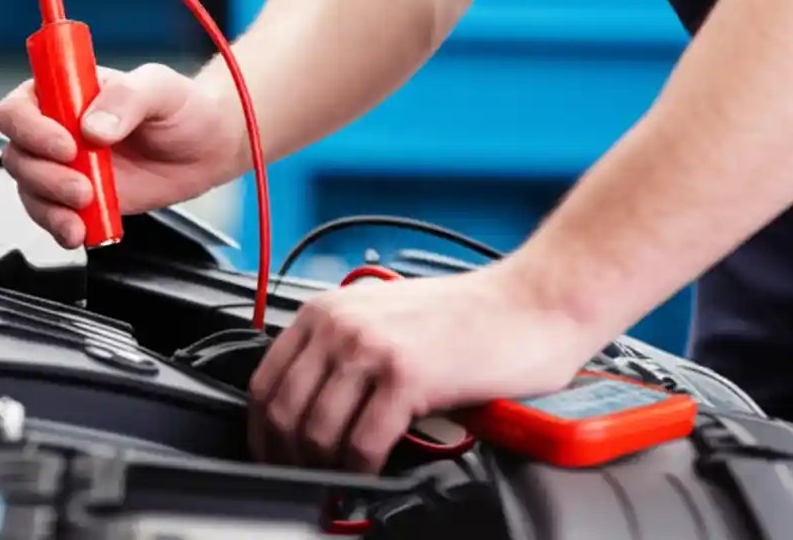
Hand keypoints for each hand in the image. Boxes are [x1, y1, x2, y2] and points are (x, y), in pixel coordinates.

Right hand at [0, 63, 242, 247]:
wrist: (207, 147)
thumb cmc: (183, 107)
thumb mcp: (160, 89)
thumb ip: (126, 99)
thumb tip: (93, 127)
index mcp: (66, 92)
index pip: (19, 108)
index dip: (31, 129)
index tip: (67, 145)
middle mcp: (58, 129)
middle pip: (18, 154)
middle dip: (44, 176)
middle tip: (82, 186)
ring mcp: (66, 167)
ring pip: (30, 190)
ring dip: (50, 206)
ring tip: (85, 208)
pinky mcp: (80, 200)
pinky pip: (53, 217)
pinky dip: (60, 228)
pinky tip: (80, 231)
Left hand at [247, 261, 597, 472]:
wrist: (530, 305)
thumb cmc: (467, 317)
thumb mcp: (383, 319)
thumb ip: (341, 352)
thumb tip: (308, 408)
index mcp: (326, 311)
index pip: (265, 382)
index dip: (262, 433)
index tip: (272, 459)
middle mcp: (340, 324)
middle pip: (283, 412)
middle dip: (287, 461)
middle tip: (305, 484)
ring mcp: (371, 348)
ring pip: (316, 433)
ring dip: (324, 472)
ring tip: (340, 486)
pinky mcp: (405, 376)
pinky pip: (362, 444)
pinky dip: (360, 473)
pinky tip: (372, 478)